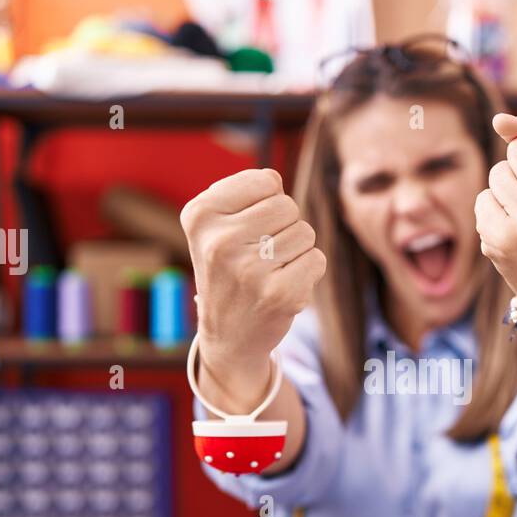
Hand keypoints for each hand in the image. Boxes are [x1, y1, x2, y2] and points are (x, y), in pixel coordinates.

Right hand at [181, 168, 325, 385]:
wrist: (228, 337)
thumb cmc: (229, 270)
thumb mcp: (216, 227)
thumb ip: (245, 194)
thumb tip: (274, 181)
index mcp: (199, 215)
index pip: (267, 180)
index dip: (268, 201)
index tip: (247, 228)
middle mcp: (219, 242)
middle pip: (288, 205)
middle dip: (284, 226)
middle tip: (261, 254)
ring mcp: (249, 270)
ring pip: (305, 232)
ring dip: (296, 250)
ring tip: (270, 271)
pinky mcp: (279, 295)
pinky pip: (317, 259)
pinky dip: (308, 271)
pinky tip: (283, 287)